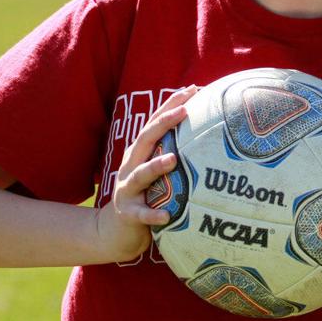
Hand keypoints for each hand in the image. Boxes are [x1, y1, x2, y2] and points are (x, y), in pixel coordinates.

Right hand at [95, 85, 197, 262]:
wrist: (115, 231)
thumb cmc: (145, 196)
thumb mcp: (155, 171)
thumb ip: (172, 152)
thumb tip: (206, 135)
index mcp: (140, 153)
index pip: (155, 123)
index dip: (171, 104)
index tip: (193, 89)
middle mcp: (131, 166)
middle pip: (145, 140)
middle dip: (163, 123)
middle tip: (184, 111)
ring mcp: (127, 189)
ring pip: (140, 175)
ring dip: (155, 166)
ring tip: (173, 159)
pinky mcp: (128, 214)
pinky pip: (141, 214)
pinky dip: (153, 214)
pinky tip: (166, 215)